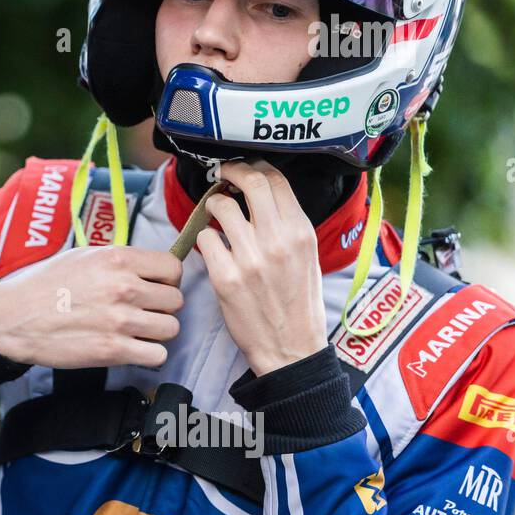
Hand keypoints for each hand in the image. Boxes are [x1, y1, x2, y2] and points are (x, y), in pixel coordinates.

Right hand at [0, 245, 183, 369]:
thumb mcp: (84, 256)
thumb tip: (152, 269)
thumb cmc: (46, 284)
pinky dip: (148, 354)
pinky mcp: (114, 350)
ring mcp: (120, 320)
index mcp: (117, 259)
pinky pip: (158, 355)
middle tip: (141, 311)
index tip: (154, 287)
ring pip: (171, 328)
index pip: (172, 268)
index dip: (166, 280)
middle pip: (175, 300)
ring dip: (156, 332)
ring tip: (135, 330)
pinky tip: (131, 347)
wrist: (14, 317)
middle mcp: (123, 287)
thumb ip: (120, 261)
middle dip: (161, 307)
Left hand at [195, 159, 327, 375]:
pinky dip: (206, 239)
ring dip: (214, 206)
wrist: (291, 348)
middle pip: (250, 181)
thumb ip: (288, 224)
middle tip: (221, 174)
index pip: (276, 180)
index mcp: (301, 232)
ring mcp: (250, 258)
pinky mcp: (225, 277)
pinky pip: (206, 239)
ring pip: (221, 207)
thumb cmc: (298, 302)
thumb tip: (264, 194)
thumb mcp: (308, 256)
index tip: (242, 168)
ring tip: (215, 214)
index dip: (254, 167)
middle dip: (231, 171)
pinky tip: (214, 248)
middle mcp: (278, 240)